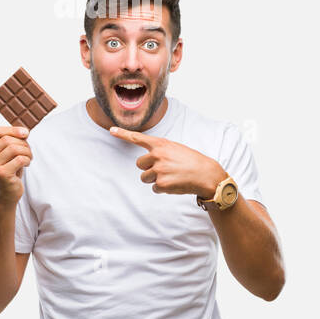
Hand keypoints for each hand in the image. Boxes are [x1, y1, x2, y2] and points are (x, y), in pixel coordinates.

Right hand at [0, 125, 32, 203]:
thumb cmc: (9, 170)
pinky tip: (26, 164)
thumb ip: (12, 140)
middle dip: (23, 144)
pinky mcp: (1, 173)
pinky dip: (27, 160)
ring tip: (28, 158)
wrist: (6, 193)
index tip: (26, 134)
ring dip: (27, 152)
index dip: (14, 130)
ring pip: (14, 148)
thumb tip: (24, 132)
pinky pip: (20, 159)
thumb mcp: (7, 153)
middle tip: (28, 152)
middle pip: (8, 140)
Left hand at [109, 127, 224, 197]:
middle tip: (165, 170)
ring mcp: (158, 170)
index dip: (123, 134)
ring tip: (172, 176)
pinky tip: (175, 183)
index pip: (138, 138)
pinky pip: (154, 188)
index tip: (111, 130)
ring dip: (155, 179)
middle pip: (139, 164)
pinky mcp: (161, 183)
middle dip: (149, 169)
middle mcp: (157, 155)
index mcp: (161, 144)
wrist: (207, 175)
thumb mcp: (176, 149)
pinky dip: (163, 188)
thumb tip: (148, 161)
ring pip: (145, 178)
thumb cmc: (193, 161)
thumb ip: (161, 151)